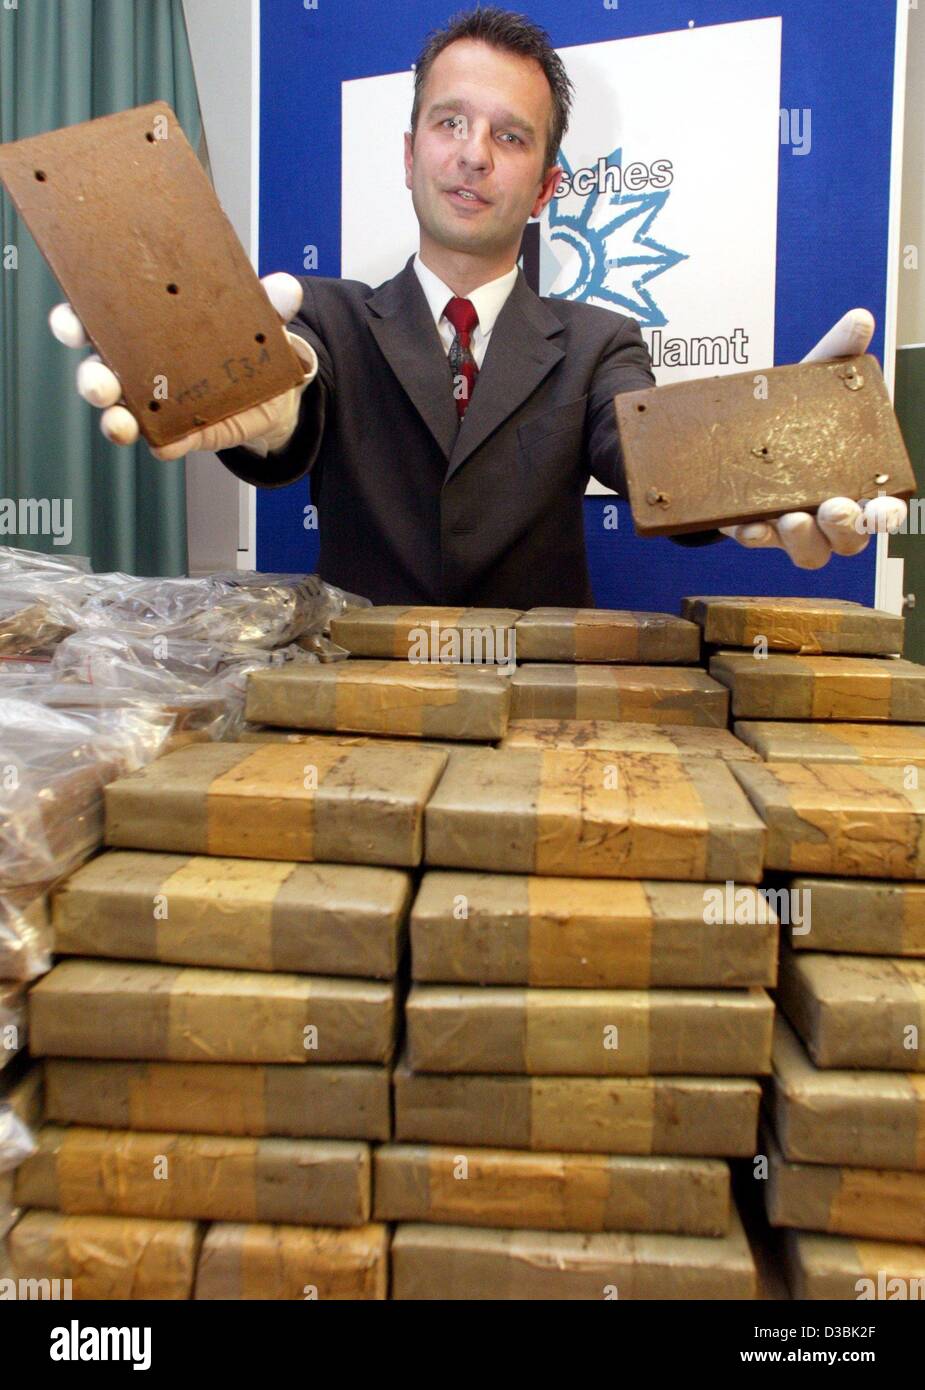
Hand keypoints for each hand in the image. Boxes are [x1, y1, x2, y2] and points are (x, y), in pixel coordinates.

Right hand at [49, 272, 316, 460]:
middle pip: (97, 370)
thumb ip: (269, 301)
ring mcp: (156, 401)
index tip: (71, 322)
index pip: (93, 318)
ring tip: (121, 422)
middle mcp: (138, 364)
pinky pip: (164, 443)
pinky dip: (163, 445)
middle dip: (91, 379)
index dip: (73, 320)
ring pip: (119, 413)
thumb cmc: (247, 336)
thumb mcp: (258, 313)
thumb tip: (286, 290)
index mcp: (141, 322)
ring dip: (115, 419)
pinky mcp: (180, 433)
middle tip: (99, 382)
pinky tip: (165, 445)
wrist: (277, 386)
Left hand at [720, 309, 906, 567]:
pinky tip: (749, 524)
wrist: (729, 427)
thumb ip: (837, 353)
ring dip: (802, 540)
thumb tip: (858, 320)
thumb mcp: (813, 382)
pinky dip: (754, 534)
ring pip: (806, 551)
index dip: (886, 514)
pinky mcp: (748, 525)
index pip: (881, 510)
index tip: (883, 508)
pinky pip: (755, 540)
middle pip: (847, 539)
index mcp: (853, 482)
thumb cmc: (789, 414)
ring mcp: (787, 524)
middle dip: (845, 528)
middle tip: (834, 508)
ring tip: (792, 517)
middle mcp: (825, 512)